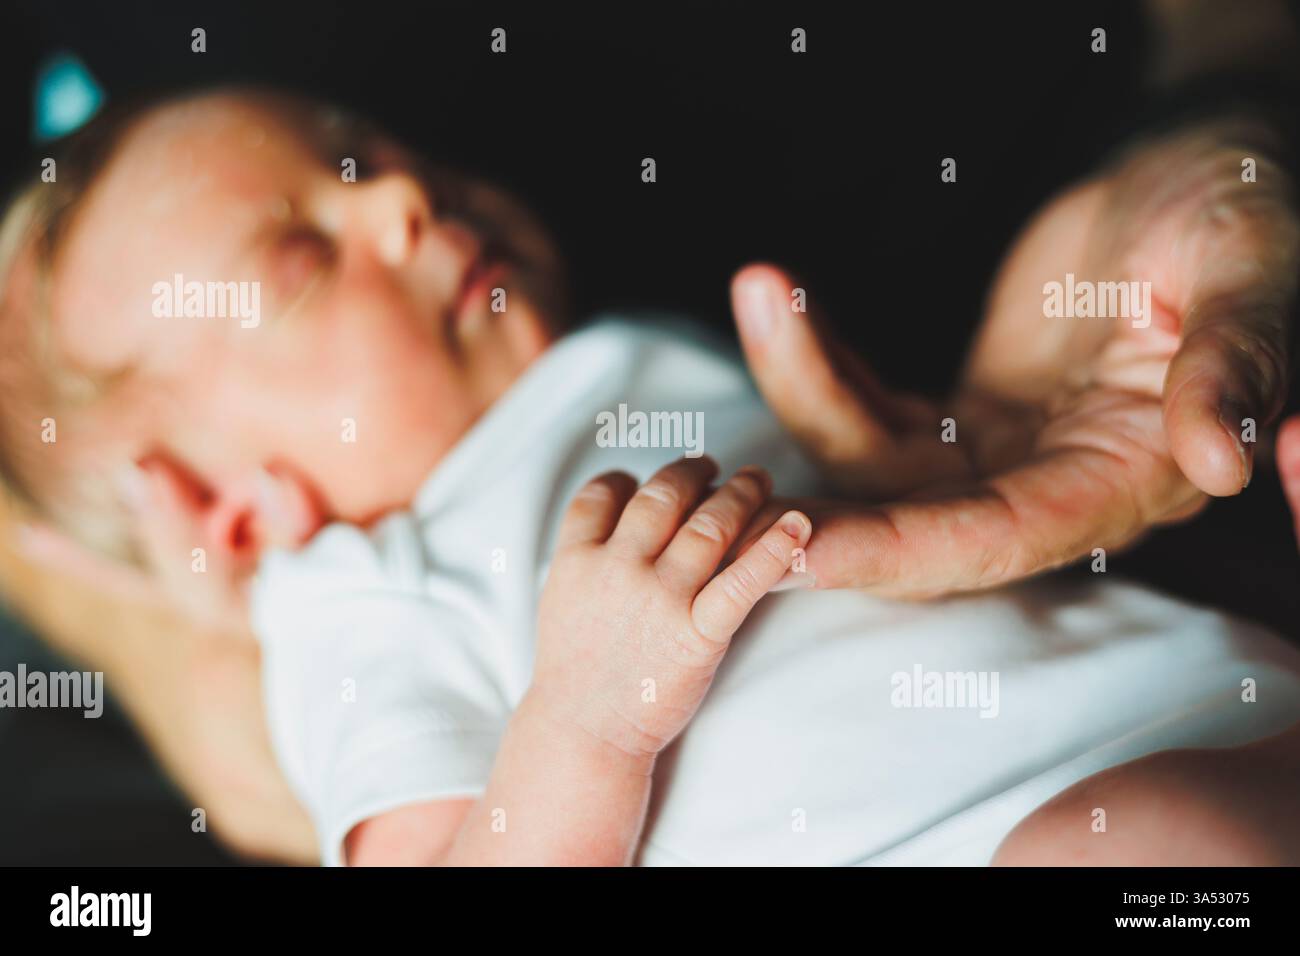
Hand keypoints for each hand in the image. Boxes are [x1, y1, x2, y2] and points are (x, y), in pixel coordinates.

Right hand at [530, 457, 811, 758]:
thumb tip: (614, 514)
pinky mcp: (696, 633)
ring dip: (740, 494)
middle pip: (662, 497)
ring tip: (758, 479)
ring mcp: (658, 598)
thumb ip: (586, 555)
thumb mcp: (561, 601)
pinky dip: (775, 549)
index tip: (646, 479)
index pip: (603, 493)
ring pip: (707, 526)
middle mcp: (616, 568)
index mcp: (578, 559)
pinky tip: (799, 525)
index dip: (630, 479)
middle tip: (714, 466)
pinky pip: (741, 582)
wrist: (586, 734)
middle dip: (693, 473)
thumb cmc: (577, 672)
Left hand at [733, 119, 1299, 596]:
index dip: (900, 550)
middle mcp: (1053, 482)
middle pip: (912, 527)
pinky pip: (866, 404)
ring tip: (766, 292)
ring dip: (801, 389)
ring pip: (871, 461)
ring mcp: (996, 452)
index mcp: (1127, 476)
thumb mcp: (1248, 270)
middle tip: (717, 479)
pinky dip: (818, 361)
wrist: (1192, 173)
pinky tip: (780, 299)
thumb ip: (1230, 361)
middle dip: (813, 510)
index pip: (1001, 538)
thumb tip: (1222, 458)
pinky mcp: (957, 414)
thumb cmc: (1236, 213)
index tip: (796, 546)